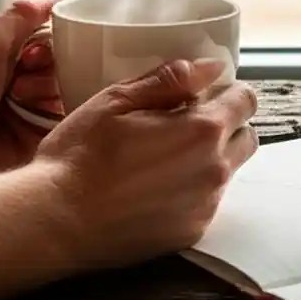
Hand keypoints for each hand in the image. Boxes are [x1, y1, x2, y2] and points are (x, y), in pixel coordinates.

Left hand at [0, 0, 62, 181]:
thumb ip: (18, 17)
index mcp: (3, 55)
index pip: (48, 38)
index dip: (51, 41)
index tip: (35, 51)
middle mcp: (18, 81)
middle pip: (62, 64)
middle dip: (48, 68)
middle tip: (20, 80)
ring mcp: (28, 111)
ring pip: (67, 91)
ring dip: (47, 92)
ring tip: (20, 100)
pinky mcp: (38, 139)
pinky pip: (68, 122)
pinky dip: (63, 116)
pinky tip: (45, 115)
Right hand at [36, 58, 258, 268]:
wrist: (55, 221)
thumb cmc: (78, 157)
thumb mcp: (116, 101)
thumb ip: (170, 80)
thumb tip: (211, 67)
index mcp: (202, 130)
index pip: (246, 101)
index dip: (228, 93)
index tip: (205, 95)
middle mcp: (214, 170)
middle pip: (246, 138)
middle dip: (225, 127)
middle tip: (183, 126)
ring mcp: (205, 205)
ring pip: (227, 172)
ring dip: (208, 160)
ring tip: (161, 160)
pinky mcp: (191, 233)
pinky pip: (206, 203)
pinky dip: (191, 192)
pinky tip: (153, 190)